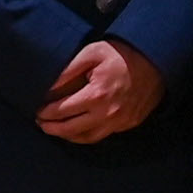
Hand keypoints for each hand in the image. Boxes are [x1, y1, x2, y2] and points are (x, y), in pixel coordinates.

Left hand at [34, 38, 163, 142]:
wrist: (156, 61)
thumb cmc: (121, 55)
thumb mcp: (91, 53)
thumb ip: (67, 71)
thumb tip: (47, 88)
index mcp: (96, 95)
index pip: (61, 111)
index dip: (45, 113)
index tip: (37, 110)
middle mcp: (107, 114)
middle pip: (71, 129)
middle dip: (52, 128)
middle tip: (40, 123)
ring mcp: (120, 121)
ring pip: (87, 138)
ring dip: (68, 136)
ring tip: (57, 129)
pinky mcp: (129, 124)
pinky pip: (103, 135)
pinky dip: (87, 135)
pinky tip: (79, 129)